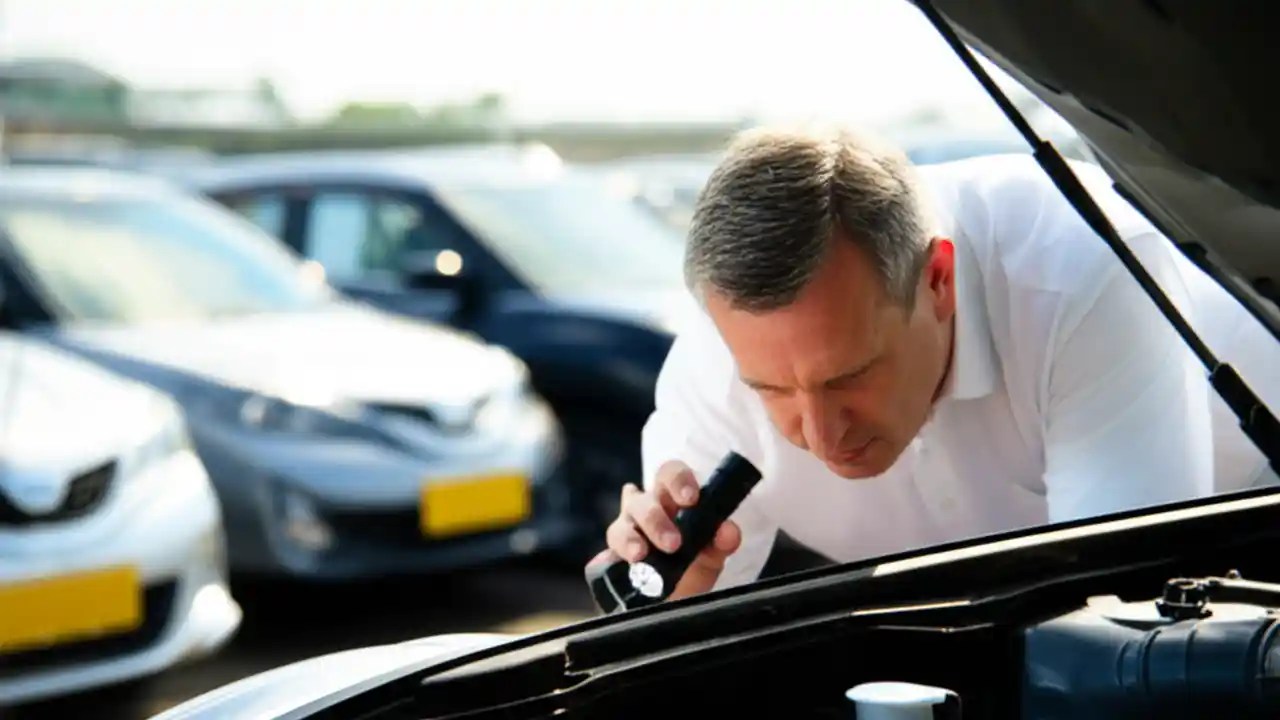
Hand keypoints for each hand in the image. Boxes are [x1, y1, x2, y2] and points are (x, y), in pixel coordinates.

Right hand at [597, 459, 741, 600]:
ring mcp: (625, 532)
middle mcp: (645, 509)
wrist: (674, 600)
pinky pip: (607, 554)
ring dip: (632, 539)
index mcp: (671, 499)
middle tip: (674, 543)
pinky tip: (624, 562)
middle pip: (642, 500)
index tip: (691, 499)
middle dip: (656, 519)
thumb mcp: (712, 554)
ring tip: (641, 555)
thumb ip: (722, 541)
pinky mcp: (611, 558)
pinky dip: (614, 557)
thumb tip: (728, 531)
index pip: (670, 474)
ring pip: (620, 525)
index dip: (678, 480)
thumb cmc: (692, 565)